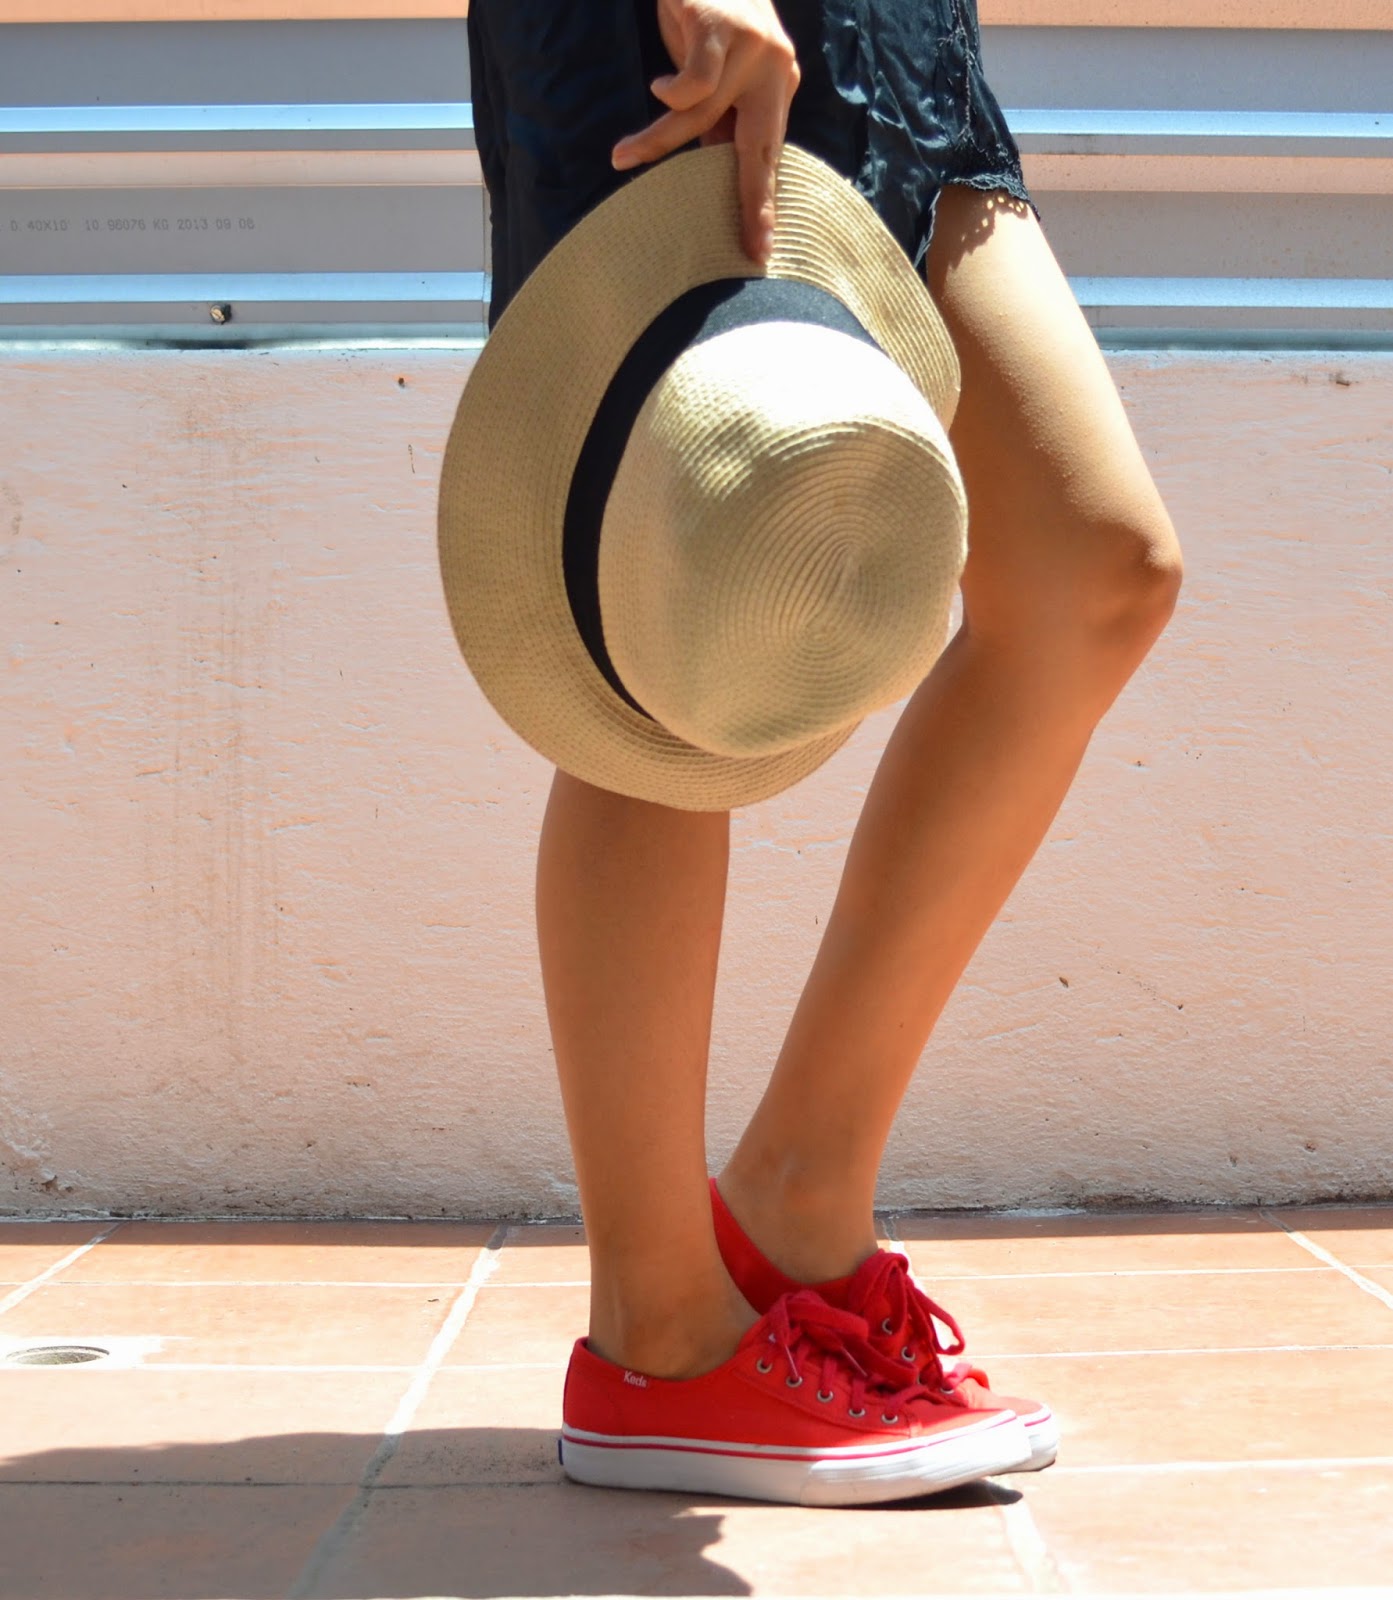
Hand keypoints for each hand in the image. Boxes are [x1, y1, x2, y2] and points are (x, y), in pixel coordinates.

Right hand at [612, 0, 799, 263]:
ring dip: (657, 141)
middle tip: (750, 247)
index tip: (758, 250)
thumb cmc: (703, 13)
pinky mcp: (722, 27)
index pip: (768, 156)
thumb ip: (718, 116)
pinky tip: (657, 84)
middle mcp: (774, 69)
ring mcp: (752, 48)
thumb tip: (711, 164)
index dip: (762, 204)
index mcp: (776, 85)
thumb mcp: (717, 73)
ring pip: (703, 117)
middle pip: (760, 150)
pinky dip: (669, 91)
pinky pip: (693, 82)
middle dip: (752, 201)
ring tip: (622, 156)